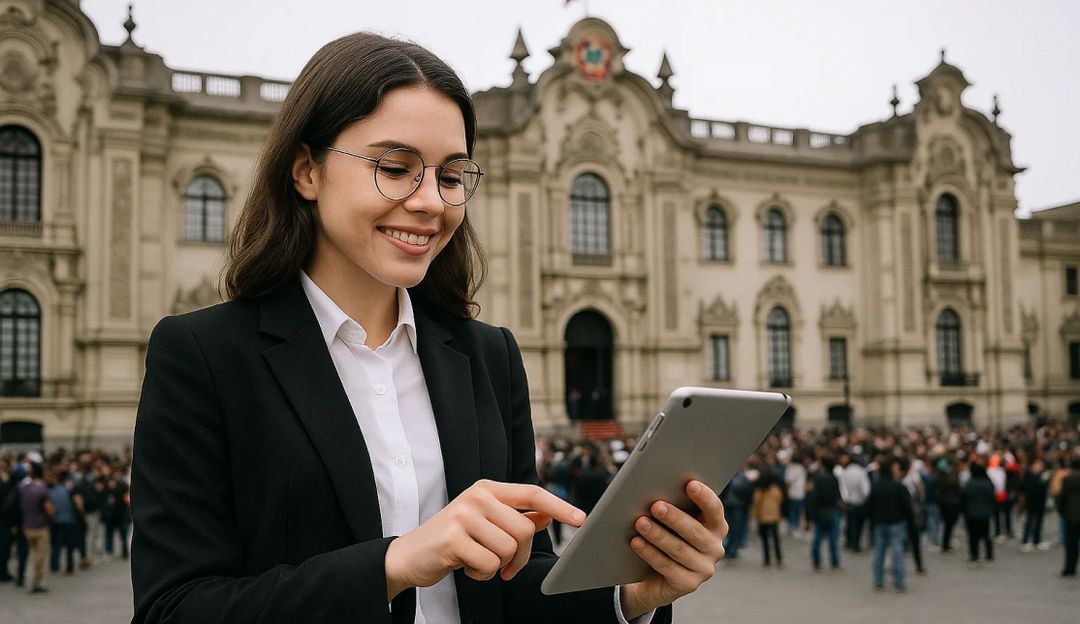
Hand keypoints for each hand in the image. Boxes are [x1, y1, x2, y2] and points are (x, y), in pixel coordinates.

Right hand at [384, 479, 584, 599]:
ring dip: (497, 566)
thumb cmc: (452, 540)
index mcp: (487, 489)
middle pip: (524, 530)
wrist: (409, 555)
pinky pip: (489, 564)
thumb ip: (514, 517)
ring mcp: (463, 515)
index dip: (558, 506)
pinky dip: (482, 574)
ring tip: (476, 560)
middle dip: (519, 557)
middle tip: (504, 566)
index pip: (532, 493)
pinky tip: (464, 566)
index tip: (580, 519)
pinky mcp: (453, 538)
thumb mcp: (484, 523)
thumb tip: (546, 516)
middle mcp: (477, 496)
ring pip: (508, 550)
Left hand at [620, 480, 727, 619]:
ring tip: (639, 522)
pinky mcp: (688, 584)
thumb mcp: (671, 521)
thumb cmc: (664, 536)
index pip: (715, 509)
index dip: (704, 497)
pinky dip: (650, 553)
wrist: (652, 576)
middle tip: (655, 505)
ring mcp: (704, 569)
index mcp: (716, 526)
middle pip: (695, 531)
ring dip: (658, 535)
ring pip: (679, 549)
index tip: (690, 484)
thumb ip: (672, 505)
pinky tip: (636, 542)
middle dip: (674, 517)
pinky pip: (668, 567)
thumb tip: (654, 486)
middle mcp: (715, 548)